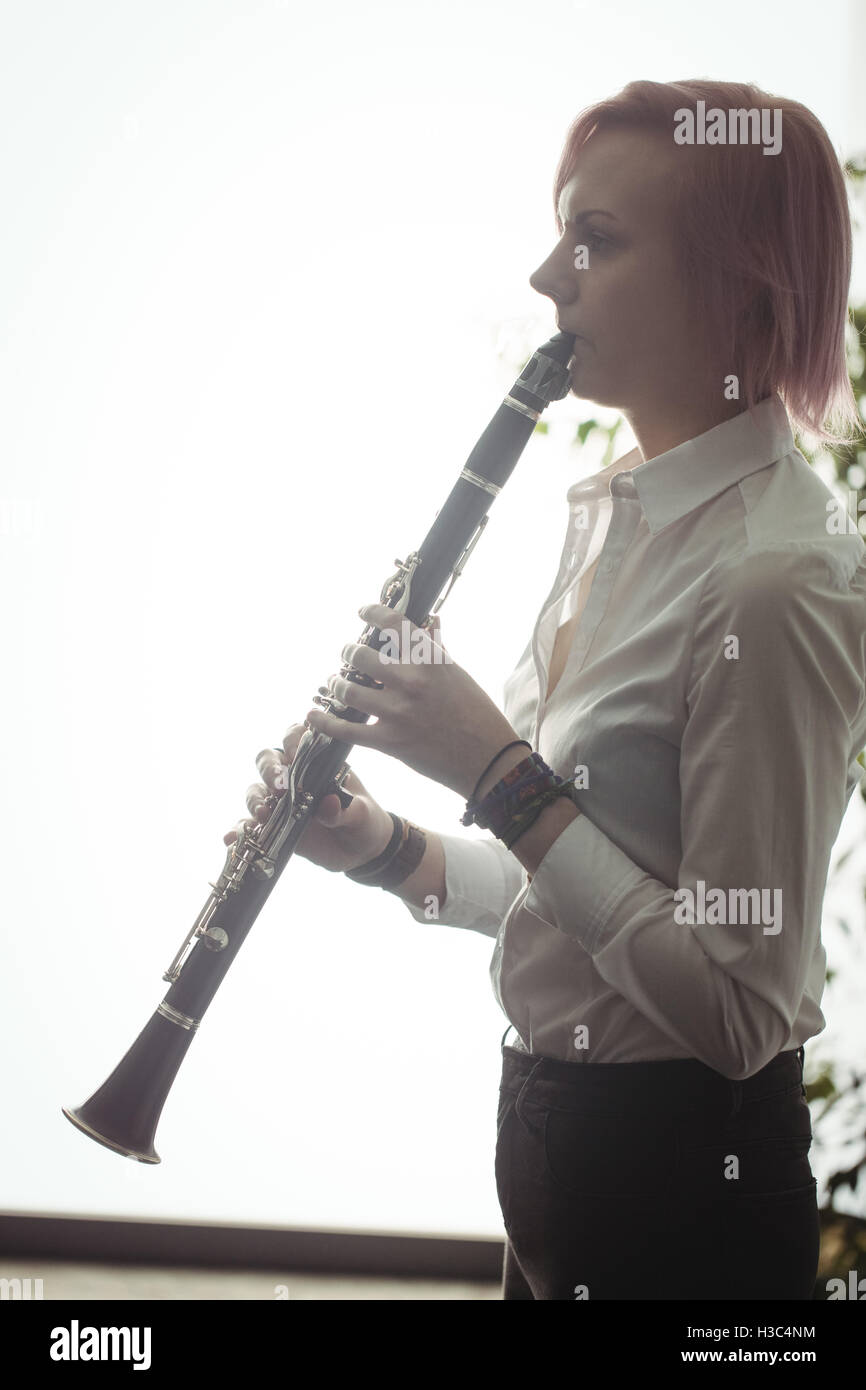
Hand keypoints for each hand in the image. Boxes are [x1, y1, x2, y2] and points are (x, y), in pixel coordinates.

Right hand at [223, 722, 394, 873]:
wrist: (360, 850)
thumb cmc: (363, 819)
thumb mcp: (361, 814)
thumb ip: (345, 810)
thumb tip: (327, 804)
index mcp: (315, 762)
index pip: (296, 737)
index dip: (294, 740)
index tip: (298, 753)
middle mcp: (292, 777)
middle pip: (268, 760)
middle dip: (269, 769)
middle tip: (280, 786)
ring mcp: (279, 802)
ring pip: (255, 790)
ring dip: (255, 799)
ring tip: (263, 812)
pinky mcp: (272, 827)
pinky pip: (249, 824)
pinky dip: (239, 829)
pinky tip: (234, 837)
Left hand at [304, 604, 524, 798]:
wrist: (487, 760)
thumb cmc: (477, 714)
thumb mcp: (458, 674)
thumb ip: (437, 648)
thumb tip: (430, 620)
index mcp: (431, 661)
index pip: (394, 623)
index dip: (372, 612)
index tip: (363, 611)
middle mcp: (412, 683)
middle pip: (361, 656)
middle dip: (348, 652)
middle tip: (348, 653)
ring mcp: (398, 713)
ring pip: (348, 690)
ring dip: (336, 683)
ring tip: (335, 682)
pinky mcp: (389, 742)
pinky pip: (345, 730)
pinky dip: (324, 722)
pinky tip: (312, 715)